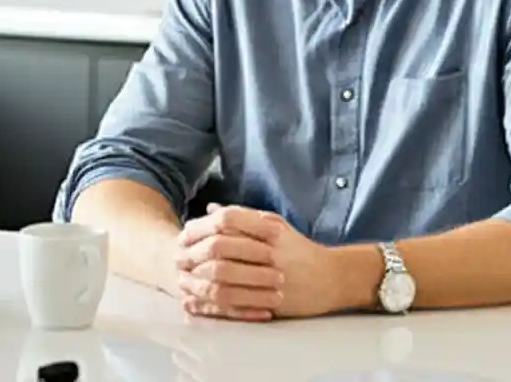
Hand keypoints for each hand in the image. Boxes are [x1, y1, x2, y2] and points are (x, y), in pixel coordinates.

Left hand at [178, 204, 353, 319]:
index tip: (185, 233)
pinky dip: (210, 302)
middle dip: (194, 252)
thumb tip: (210, 208)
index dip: (201, 226)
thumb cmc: (299, 250)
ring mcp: (271, 276)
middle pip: (221, 247)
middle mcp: (270, 250)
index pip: (227, 220)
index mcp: (270, 229)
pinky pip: (234, 301)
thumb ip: (244, 216)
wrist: (332, 279)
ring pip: (224, 275)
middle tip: (178, 257)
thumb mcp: (275, 226)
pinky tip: (196, 301)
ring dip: (198, 277)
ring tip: (183, 277)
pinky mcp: (271, 301)